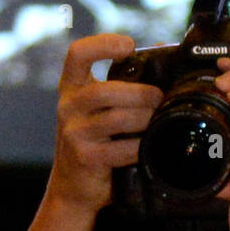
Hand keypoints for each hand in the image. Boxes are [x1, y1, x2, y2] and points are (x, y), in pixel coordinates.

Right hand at [45, 34, 163, 212]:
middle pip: (105, 91)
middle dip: (139, 93)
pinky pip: (121, 148)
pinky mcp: (85, 158)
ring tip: (158, 120)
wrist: (74, 186)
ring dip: (144, 118)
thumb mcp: (98, 108)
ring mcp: (74, 134)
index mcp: (71, 87)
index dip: (103, 44)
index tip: (129, 46)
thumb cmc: (95, 140)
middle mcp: (67, 107)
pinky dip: (140, 146)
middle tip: (159, 96)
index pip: (77, 54)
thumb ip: (121, 83)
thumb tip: (162, 50)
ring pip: (116, 119)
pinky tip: (148, 145)